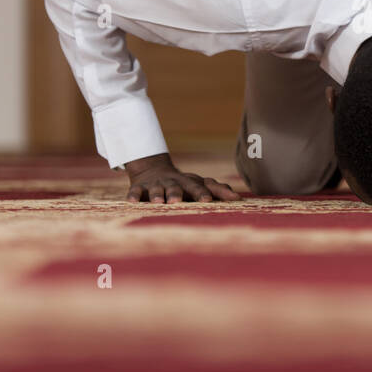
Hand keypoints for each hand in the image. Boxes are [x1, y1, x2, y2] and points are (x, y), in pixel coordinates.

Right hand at [124, 153, 239, 202]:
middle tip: (177, 201)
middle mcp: (173, 183)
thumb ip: (218, 190)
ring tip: (156, 202)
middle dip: (177, 193)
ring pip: (156, 190)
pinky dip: (134, 195)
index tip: (208, 201)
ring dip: (156, 195)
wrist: (153, 170)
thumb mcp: (199, 184)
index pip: (198, 187)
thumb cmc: (183, 184)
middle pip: (177, 187)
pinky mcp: (140, 187)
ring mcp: (156, 185)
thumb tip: (238, 197)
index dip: (203, 193)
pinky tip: (132, 201)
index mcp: (189, 183)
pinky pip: (136, 191)